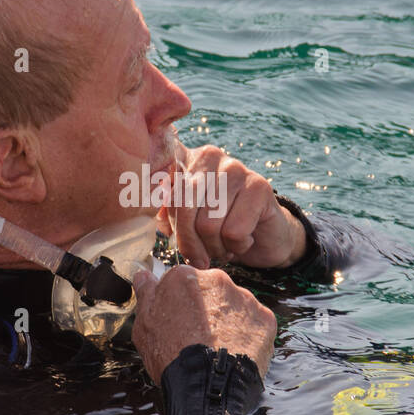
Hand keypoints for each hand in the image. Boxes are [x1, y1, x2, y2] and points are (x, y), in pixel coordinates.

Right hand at [130, 266, 276, 379]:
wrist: (206, 386)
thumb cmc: (172, 357)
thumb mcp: (145, 325)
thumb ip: (146, 295)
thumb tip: (144, 277)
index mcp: (184, 277)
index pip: (184, 282)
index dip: (181, 303)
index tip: (180, 320)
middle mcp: (216, 280)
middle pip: (212, 291)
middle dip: (207, 310)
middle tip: (199, 337)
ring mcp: (244, 298)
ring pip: (235, 307)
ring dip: (229, 321)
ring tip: (218, 348)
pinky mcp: (265, 318)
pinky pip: (255, 323)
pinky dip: (248, 335)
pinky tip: (235, 352)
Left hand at [159, 142, 306, 269]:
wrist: (266, 237)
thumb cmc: (219, 229)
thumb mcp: (185, 222)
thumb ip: (166, 212)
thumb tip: (146, 211)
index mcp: (185, 159)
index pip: (160, 167)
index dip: (152, 188)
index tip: (151, 208)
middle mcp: (209, 156)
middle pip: (183, 207)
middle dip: (189, 243)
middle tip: (199, 257)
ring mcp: (235, 168)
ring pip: (209, 223)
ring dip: (215, 248)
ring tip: (223, 247)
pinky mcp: (259, 186)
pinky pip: (234, 231)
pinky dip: (237, 246)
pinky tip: (244, 240)